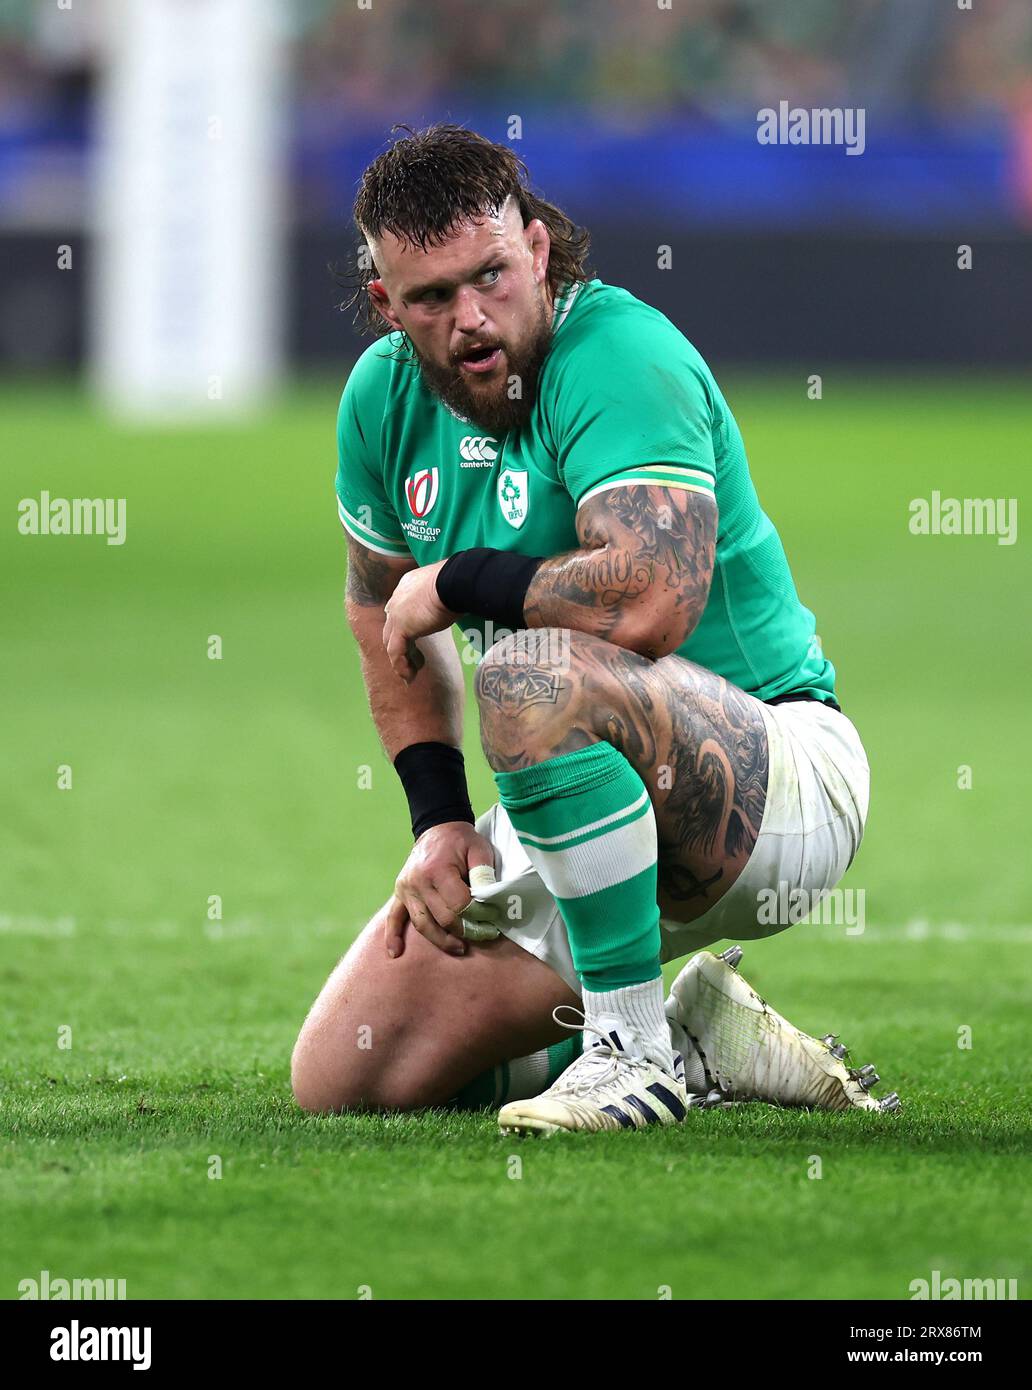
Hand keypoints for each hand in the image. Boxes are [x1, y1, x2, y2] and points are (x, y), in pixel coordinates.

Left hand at [382, 561, 457, 681]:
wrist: (453, 581)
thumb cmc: (457, 580)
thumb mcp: (446, 588)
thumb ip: (443, 595)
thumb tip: (460, 597)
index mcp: (407, 586)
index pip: (400, 610)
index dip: (405, 627)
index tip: (416, 640)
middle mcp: (397, 599)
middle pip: (392, 627)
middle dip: (401, 644)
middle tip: (414, 658)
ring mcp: (397, 614)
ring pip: (391, 642)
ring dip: (401, 660)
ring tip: (412, 673)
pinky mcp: (401, 628)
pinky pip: (396, 653)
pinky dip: (401, 666)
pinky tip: (409, 677)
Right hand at [385, 822, 495, 957]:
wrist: (437, 827)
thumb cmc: (461, 841)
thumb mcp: (479, 850)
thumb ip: (484, 874)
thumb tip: (490, 901)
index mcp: (438, 871)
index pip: (460, 904)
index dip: (479, 916)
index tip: (493, 920)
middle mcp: (418, 882)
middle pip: (443, 918)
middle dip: (466, 931)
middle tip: (484, 935)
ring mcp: (406, 889)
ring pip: (423, 924)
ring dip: (441, 940)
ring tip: (460, 949)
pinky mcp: (399, 894)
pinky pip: (393, 918)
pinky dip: (392, 936)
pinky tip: (395, 953)